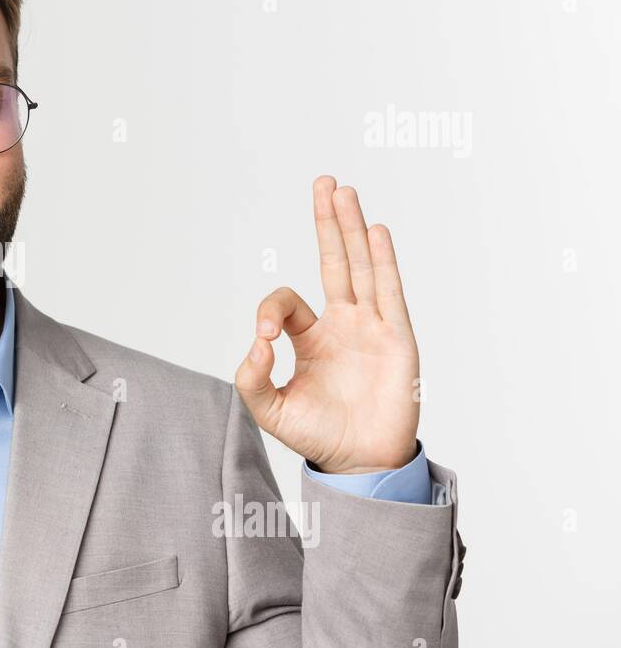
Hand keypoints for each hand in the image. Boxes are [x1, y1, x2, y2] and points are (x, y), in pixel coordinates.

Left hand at [234, 176, 419, 473]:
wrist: (359, 464)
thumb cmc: (317, 436)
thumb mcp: (269, 409)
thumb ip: (251, 378)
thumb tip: (255, 345)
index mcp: (310, 338)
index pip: (286, 303)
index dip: (270, 312)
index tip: (264, 342)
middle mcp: (343, 324)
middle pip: (335, 262)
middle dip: (328, 223)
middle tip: (324, 183)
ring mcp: (371, 328)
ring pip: (362, 268)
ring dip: (352, 229)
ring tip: (344, 191)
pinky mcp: (396, 339)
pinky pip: (388, 293)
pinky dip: (382, 261)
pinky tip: (374, 230)